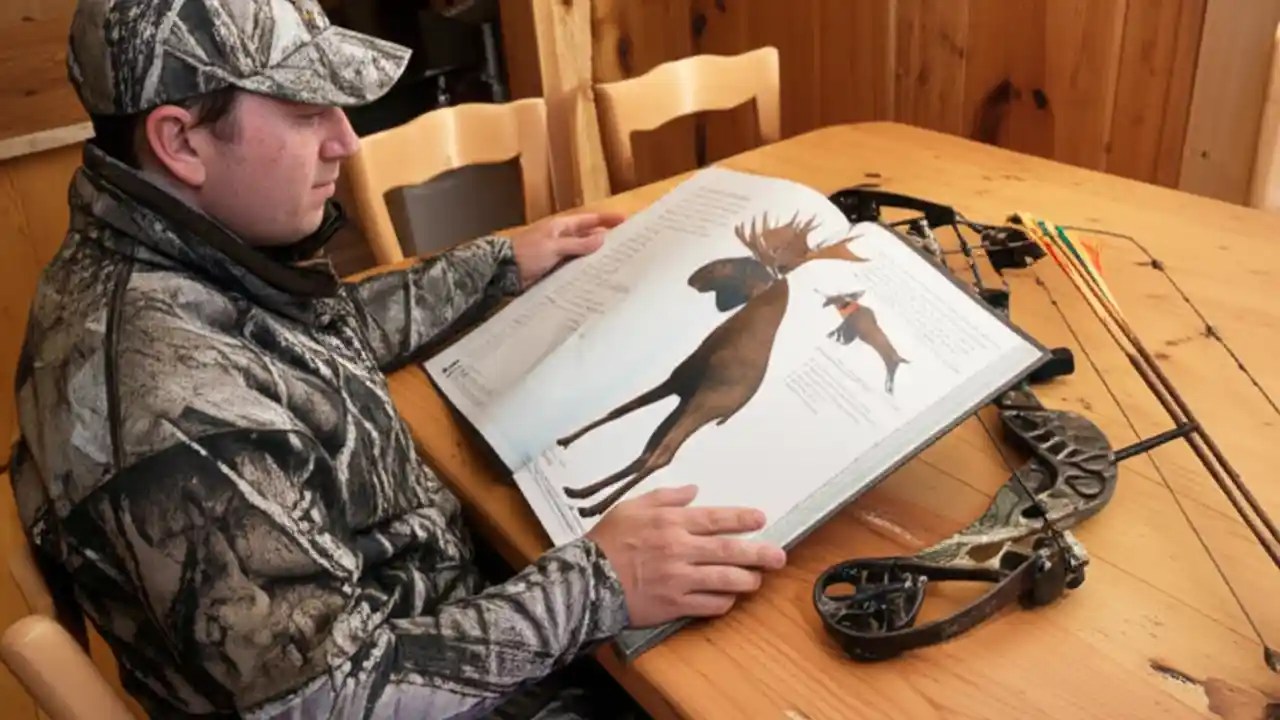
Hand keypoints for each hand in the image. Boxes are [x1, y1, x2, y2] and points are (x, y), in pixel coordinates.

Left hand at [508, 211, 625, 288]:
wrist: (503, 271)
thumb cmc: (527, 253)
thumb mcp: (554, 246)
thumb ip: (578, 244)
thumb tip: (603, 237)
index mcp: (562, 226)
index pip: (590, 220)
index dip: (607, 219)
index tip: (626, 220)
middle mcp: (563, 238)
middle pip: (589, 236)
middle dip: (606, 239)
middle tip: (627, 245)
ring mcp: (559, 254)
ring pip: (583, 254)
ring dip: (597, 257)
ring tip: (617, 263)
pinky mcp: (555, 269)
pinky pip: (574, 268)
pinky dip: (585, 270)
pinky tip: (597, 277)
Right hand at [585, 484, 786, 627]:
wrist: (586, 580)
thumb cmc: (607, 541)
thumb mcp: (631, 506)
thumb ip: (665, 497)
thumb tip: (693, 490)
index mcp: (671, 523)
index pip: (716, 519)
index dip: (742, 519)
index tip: (760, 519)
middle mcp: (680, 549)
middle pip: (730, 551)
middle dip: (759, 553)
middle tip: (779, 556)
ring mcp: (679, 579)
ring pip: (725, 580)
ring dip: (747, 580)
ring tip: (757, 580)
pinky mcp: (674, 604)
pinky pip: (708, 605)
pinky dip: (723, 602)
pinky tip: (729, 599)